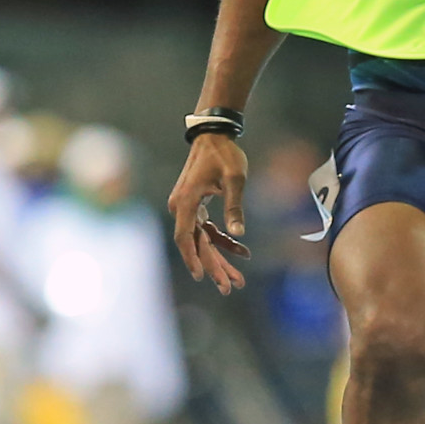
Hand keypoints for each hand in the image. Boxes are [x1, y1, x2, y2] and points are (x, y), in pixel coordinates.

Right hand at [168, 133, 251, 294]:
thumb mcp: (235, 179)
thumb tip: (239, 233)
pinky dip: (223, 241)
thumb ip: (235, 206)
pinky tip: (242, 252)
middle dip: (213, 267)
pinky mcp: (196, 206)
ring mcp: (188, 208)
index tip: (203, 277)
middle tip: (229, 288)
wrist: (214, 135)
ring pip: (202, 240)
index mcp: (186, 202)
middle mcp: (182, 207)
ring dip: (220, 258)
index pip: (185, 238)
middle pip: (195, 244)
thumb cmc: (225, 154)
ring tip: (237, 279)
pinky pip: (208, 230)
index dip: (194, 259)